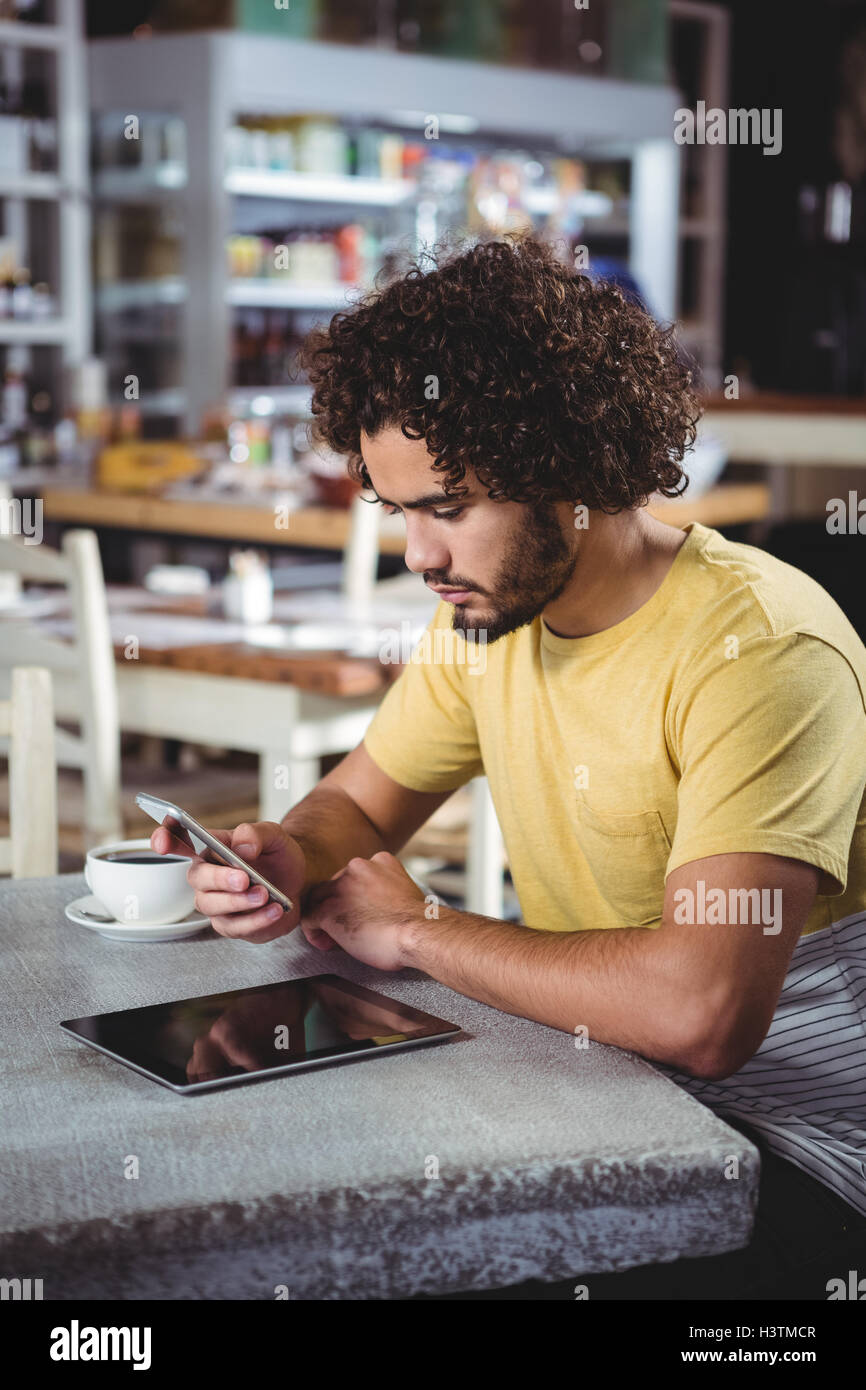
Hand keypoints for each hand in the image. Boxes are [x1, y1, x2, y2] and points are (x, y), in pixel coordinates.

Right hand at [150, 818, 308, 943]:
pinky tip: (274, 910)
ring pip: (212, 906)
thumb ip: (256, 834)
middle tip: (245, 879)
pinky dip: (256, 920)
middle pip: (196, 879)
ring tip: (265, 894)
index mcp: (211, 848)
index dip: (164, 839)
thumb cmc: (277, 856)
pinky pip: (234, 927)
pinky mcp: (231, 924)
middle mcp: (207, 876)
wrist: (298, 882)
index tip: (162, 844)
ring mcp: (216, 902)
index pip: (178, 840)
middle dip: (219, 880)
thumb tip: (242, 846)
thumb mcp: (274, 836)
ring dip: (239, 902)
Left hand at [302, 851, 427, 970]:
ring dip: (324, 919)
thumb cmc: (417, 923)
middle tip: (346, 929)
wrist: (418, 932)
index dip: (352, 897)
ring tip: (333, 939)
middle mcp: (357, 867)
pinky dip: (314, 932)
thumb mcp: (404, 892)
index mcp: (379, 861)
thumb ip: (385, 891)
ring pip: (319, 900)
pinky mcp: (329, 909)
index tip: (358, 914)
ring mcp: (341, 887)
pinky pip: (309, 919)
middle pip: (334, 886)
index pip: (353, 875)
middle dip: (337, 907)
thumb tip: (373, 909)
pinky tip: (325, 943)